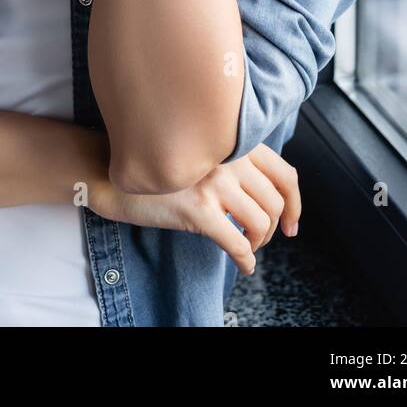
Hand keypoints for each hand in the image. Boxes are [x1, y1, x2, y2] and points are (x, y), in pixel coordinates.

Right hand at [86, 144, 300, 276]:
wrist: (111, 170)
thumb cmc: (157, 161)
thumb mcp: (200, 149)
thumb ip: (232, 159)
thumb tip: (266, 193)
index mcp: (233, 140)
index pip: (284, 173)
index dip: (295, 203)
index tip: (291, 223)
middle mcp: (229, 156)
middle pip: (276, 202)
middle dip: (273, 228)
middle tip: (261, 239)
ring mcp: (214, 181)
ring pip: (260, 223)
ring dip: (258, 243)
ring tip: (247, 247)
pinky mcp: (198, 209)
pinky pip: (237, 243)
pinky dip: (246, 260)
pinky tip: (243, 265)